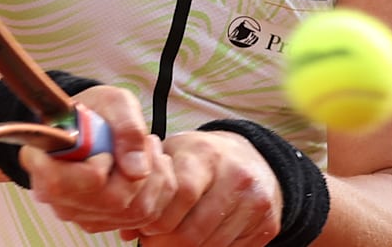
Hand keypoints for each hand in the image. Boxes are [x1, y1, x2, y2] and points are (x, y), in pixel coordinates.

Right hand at [21, 85, 173, 234]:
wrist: (90, 126)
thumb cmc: (96, 110)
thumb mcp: (114, 101)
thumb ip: (127, 128)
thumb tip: (137, 171)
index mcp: (44, 166)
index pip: (75, 184)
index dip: (99, 166)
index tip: (106, 148)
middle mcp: (58, 200)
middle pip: (114, 202)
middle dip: (140, 169)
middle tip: (143, 141)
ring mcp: (80, 216)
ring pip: (134, 213)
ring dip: (153, 179)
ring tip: (146, 151)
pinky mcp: (101, 223)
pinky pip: (144, 219)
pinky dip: (157, 192)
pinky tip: (146, 169)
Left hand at [116, 128, 282, 246]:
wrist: (252, 159)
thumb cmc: (200, 160)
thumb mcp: (172, 158)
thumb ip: (148, 185)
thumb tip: (123, 227)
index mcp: (206, 154)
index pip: (180, 194)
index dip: (156, 219)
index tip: (142, 226)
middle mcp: (236, 175)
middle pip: (192, 231)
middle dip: (164, 243)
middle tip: (152, 240)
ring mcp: (256, 201)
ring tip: (170, 240)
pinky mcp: (267, 223)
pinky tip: (197, 240)